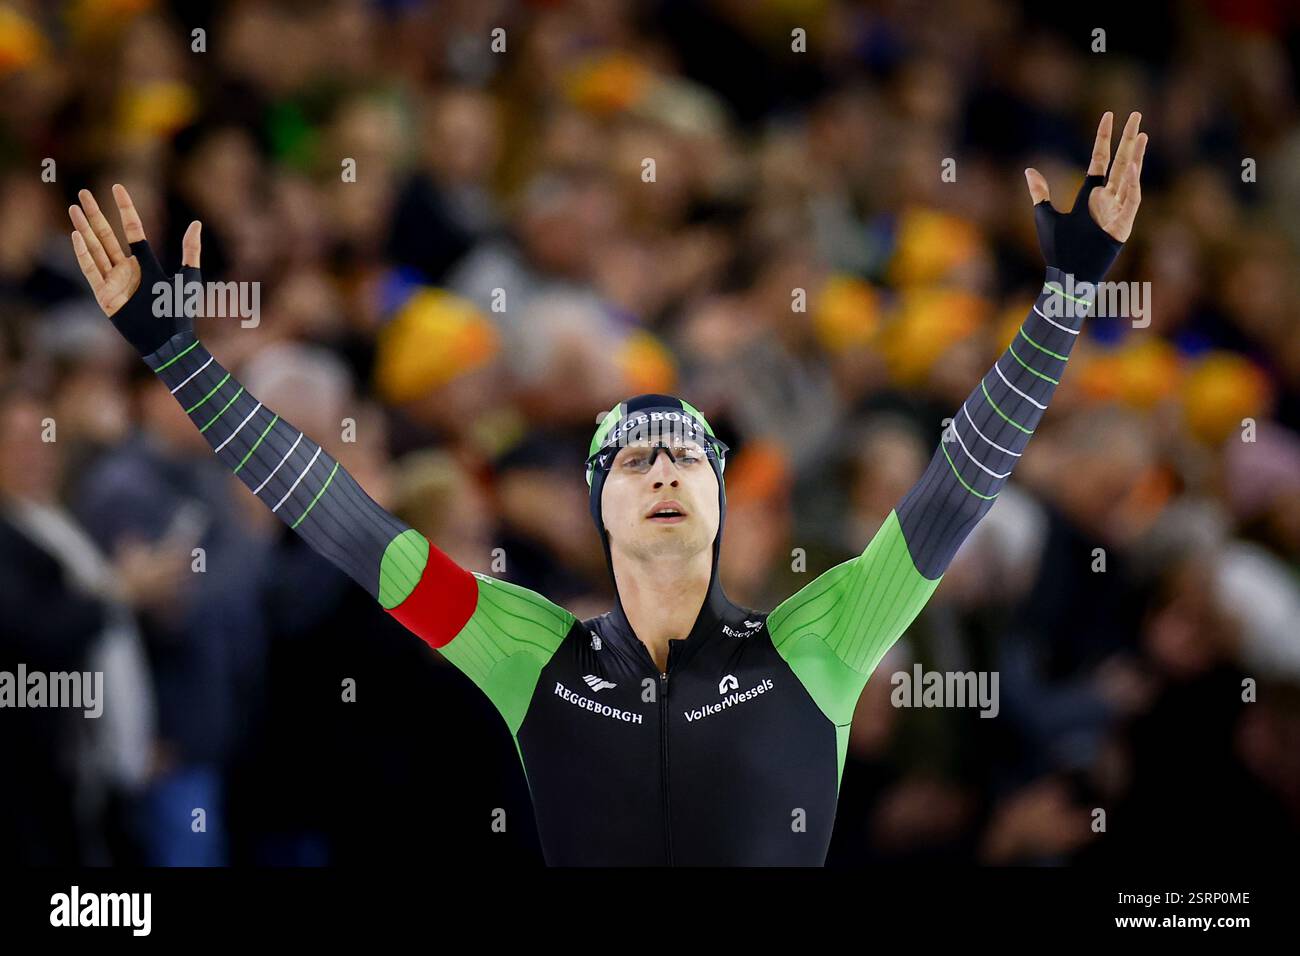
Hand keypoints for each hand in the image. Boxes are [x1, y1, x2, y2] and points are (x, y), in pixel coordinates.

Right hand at [68, 184, 202, 354]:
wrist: (170, 341)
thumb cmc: (181, 313)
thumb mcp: (188, 276)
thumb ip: (191, 250)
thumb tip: (196, 223)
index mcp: (146, 264)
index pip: (132, 229)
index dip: (125, 208)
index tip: (117, 187)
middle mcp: (127, 270)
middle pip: (107, 235)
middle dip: (95, 214)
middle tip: (83, 192)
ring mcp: (114, 282)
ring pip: (95, 249)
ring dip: (84, 229)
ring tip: (73, 208)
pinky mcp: (105, 296)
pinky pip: (92, 271)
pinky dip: (84, 254)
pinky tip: (75, 236)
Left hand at [1024, 111, 1147, 279]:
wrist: (1066, 275)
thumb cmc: (1057, 250)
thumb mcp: (1045, 216)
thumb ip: (1040, 193)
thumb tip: (1029, 170)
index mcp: (1090, 195)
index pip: (1100, 159)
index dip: (1104, 138)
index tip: (1109, 115)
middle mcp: (1106, 199)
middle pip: (1120, 162)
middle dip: (1128, 139)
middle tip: (1137, 115)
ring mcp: (1116, 211)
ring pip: (1129, 178)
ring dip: (1135, 157)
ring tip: (1141, 135)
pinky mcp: (1121, 227)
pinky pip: (1130, 202)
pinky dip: (1131, 186)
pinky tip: (1133, 167)